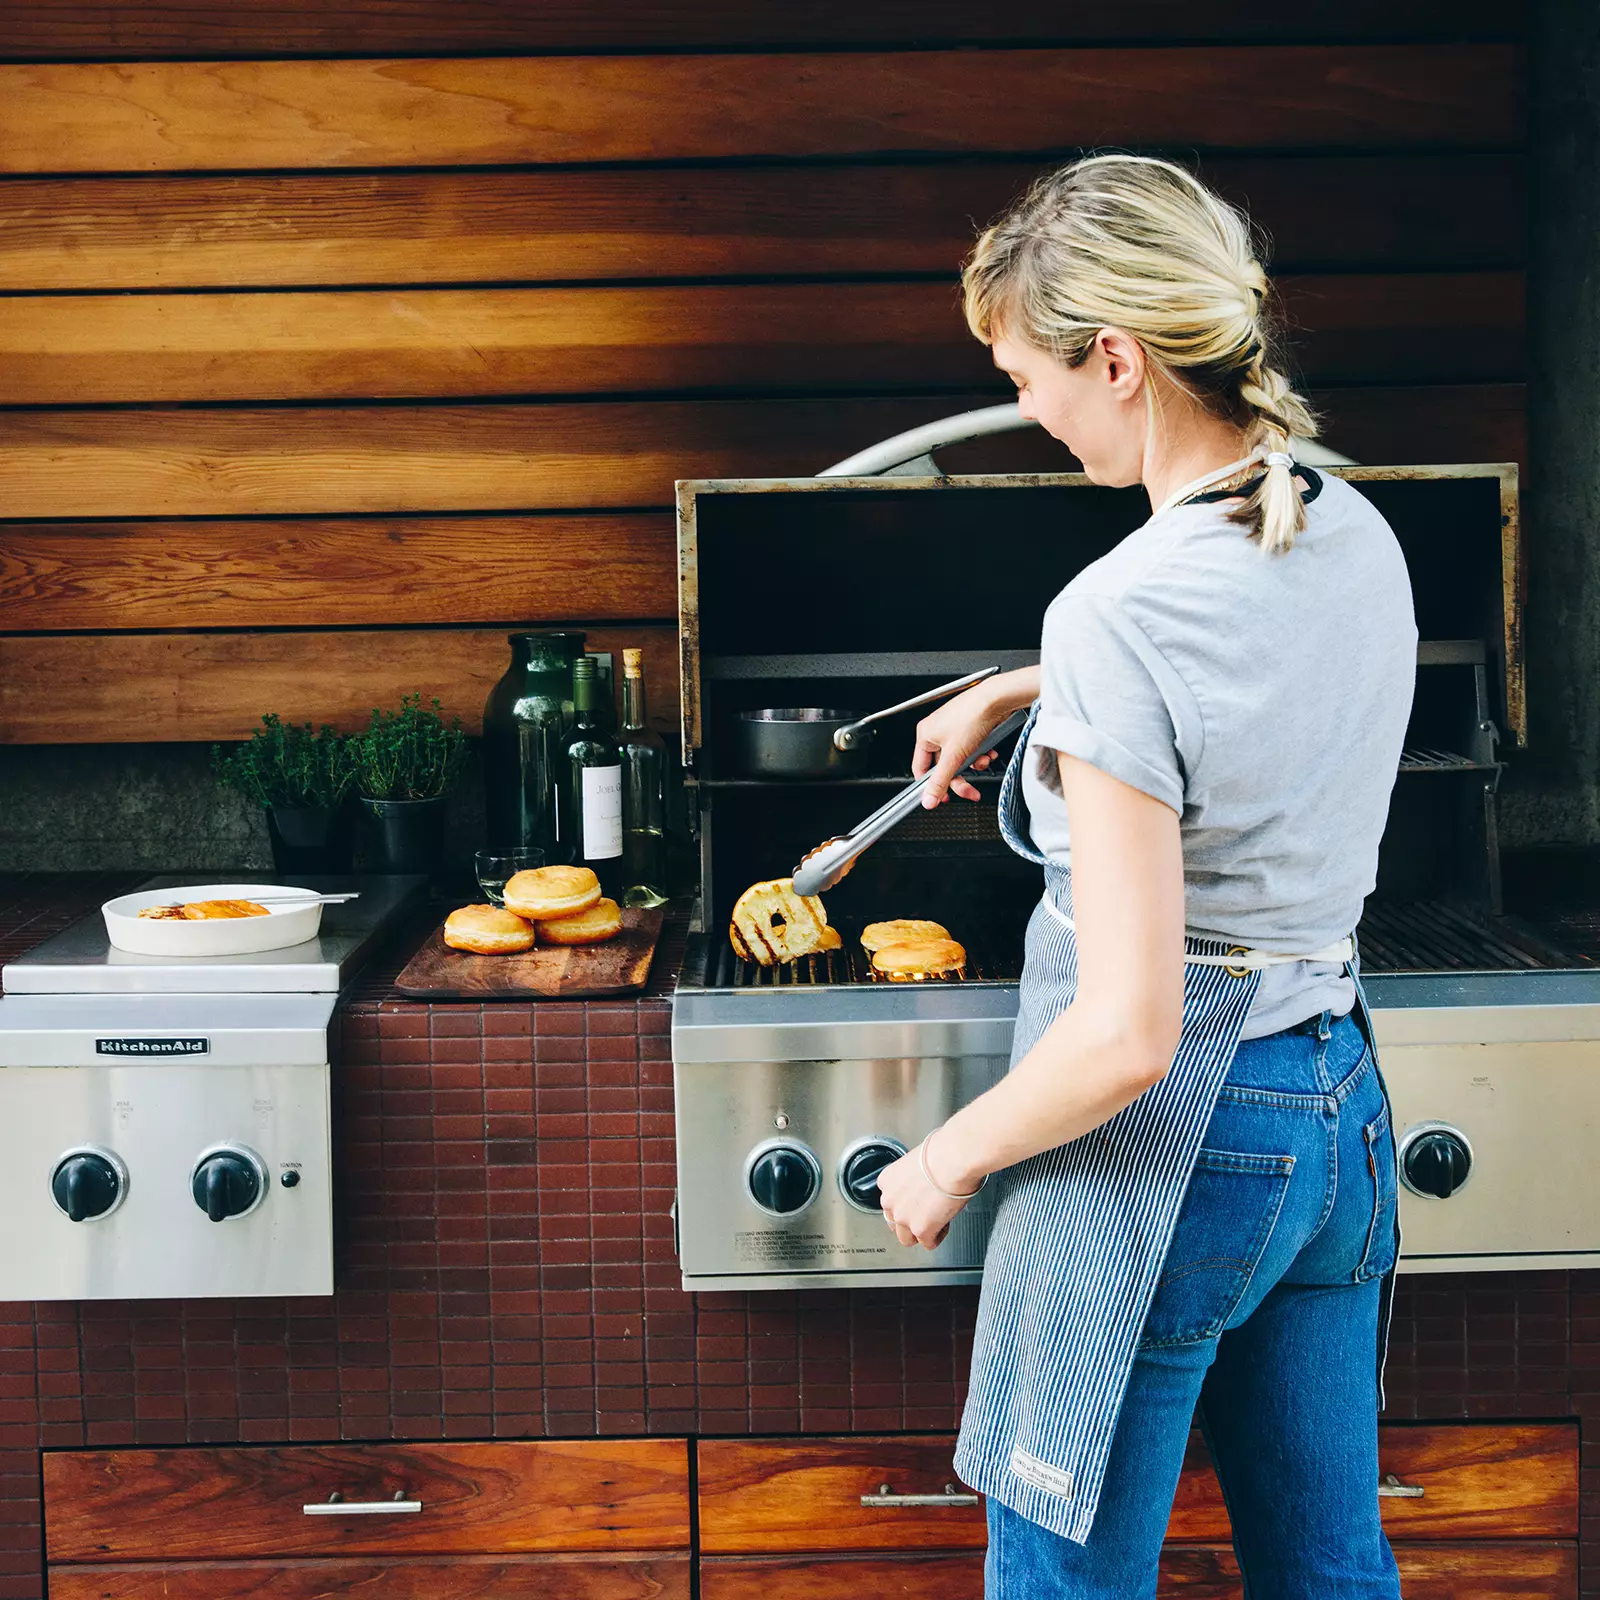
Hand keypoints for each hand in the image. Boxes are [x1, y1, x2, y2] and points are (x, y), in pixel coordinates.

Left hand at [877, 1138, 970, 1249]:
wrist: (953, 1159)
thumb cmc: (942, 1153)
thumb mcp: (917, 1162)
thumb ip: (912, 1180)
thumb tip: (923, 1186)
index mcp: (887, 1181)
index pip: (891, 1201)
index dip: (908, 1202)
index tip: (919, 1199)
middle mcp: (890, 1201)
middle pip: (894, 1222)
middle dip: (910, 1220)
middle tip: (927, 1213)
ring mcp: (903, 1217)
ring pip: (907, 1238)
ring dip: (921, 1233)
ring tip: (936, 1221)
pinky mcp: (921, 1229)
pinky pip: (928, 1243)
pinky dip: (938, 1236)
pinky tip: (945, 1223)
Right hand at [912, 684, 1005, 805]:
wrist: (996, 698)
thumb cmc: (972, 715)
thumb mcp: (954, 756)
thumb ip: (940, 781)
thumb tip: (928, 799)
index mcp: (925, 735)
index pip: (921, 769)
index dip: (932, 786)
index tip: (943, 798)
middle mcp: (937, 731)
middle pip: (944, 767)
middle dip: (960, 778)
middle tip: (969, 790)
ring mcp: (954, 729)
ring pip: (960, 759)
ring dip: (973, 765)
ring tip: (982, 760)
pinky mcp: (969, 728)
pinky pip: (971, 749)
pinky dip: (980, 754)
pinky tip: (988, 752)